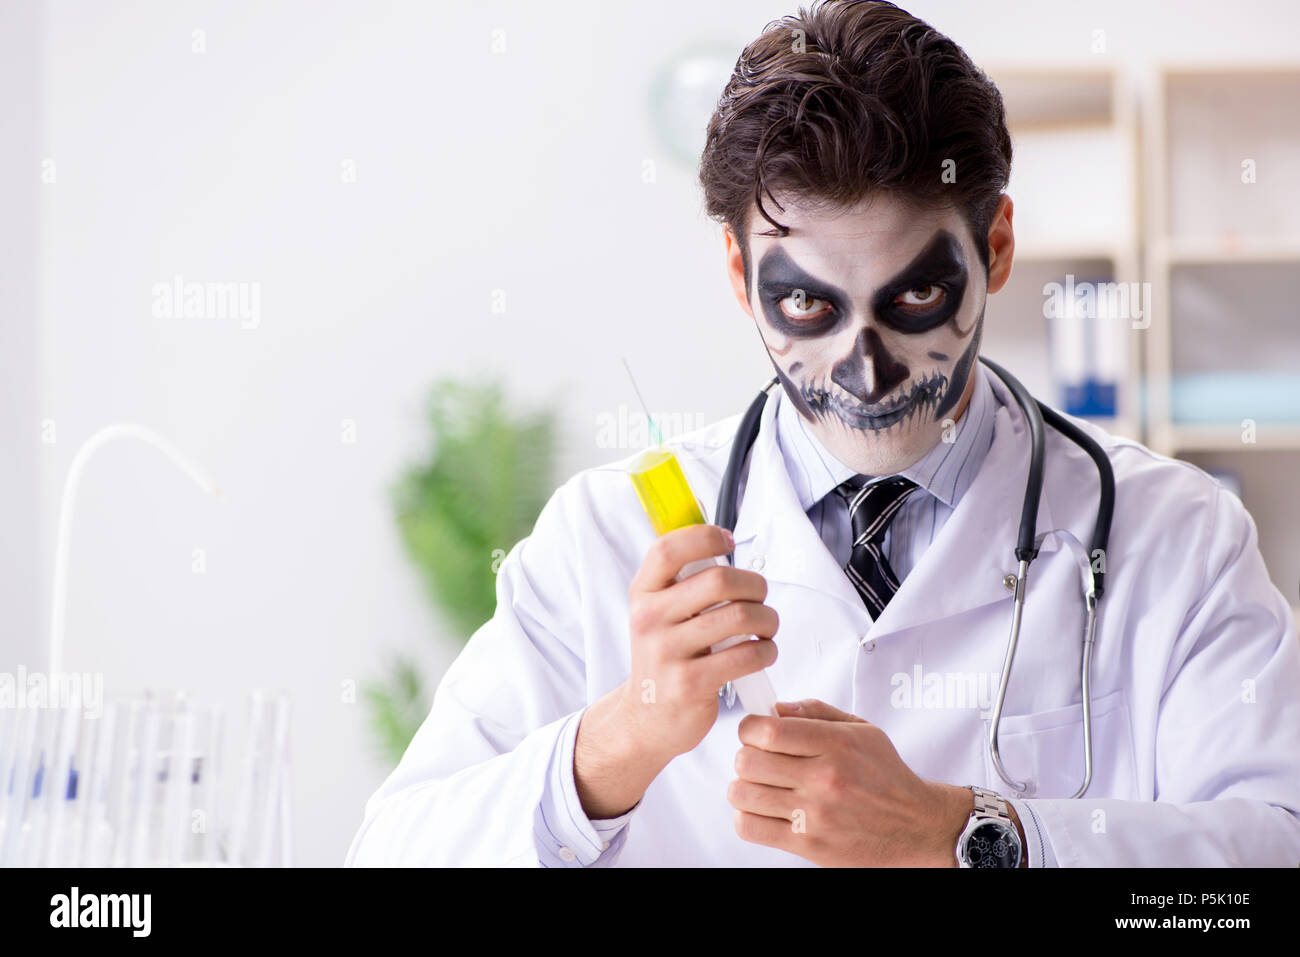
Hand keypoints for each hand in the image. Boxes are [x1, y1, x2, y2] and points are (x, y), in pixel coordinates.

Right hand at [616, 523, 779, 763]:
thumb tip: (720, 543)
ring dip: (768, 620)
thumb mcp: (658, 614)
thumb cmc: (665, 659)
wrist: (646, 719)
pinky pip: (746, 655)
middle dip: (755, 586)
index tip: (729, 543)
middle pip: (719, 580)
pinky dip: (766, 651)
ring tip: (766, 629)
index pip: (668, 549)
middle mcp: (649, 619)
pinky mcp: (690, 684)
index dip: (705, 537)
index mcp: (643, 594)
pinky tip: (761, 654)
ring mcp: (667, 653)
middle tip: (760, 599)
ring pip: (740, 617)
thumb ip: (681, 581)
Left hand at [727, 698, 973, 865]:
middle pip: (748, 761)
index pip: (767, 731)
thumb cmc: (886, 776)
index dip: (748, 728)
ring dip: (743, 786)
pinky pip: (751, 828)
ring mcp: (814, 815)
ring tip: (759, 784)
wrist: (915, 825)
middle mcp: (823, 779)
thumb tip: (776, 707)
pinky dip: (747, 817)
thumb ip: (816, 712)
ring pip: (743, 794)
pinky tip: (763, 809)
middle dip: (745, 755)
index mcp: (835, 744)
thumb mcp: (861, 730)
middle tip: (757, 758)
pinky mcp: (808, 845)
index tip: (753, 731)